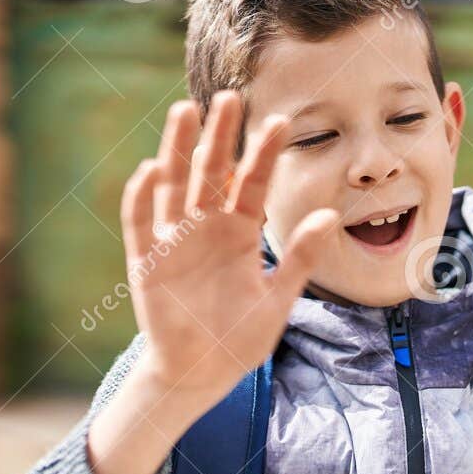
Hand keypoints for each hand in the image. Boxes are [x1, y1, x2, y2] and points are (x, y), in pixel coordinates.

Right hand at [120, 90, 339, 409]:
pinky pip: (140, 221)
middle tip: (231, 98)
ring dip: (176, 149)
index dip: (262, 154)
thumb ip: (300, 257)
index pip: (251, 184)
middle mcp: (205, 228)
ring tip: (186, 111)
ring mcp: (174, 240)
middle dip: (220, 137)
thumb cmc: (238, 338)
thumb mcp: (277, 298)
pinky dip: (142, 196)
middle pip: (211, 172)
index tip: (280, 122)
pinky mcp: (145, 260)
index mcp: (238, 234)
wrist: (199, 375)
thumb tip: (332, 215)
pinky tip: (151, 169)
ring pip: (173, 184)